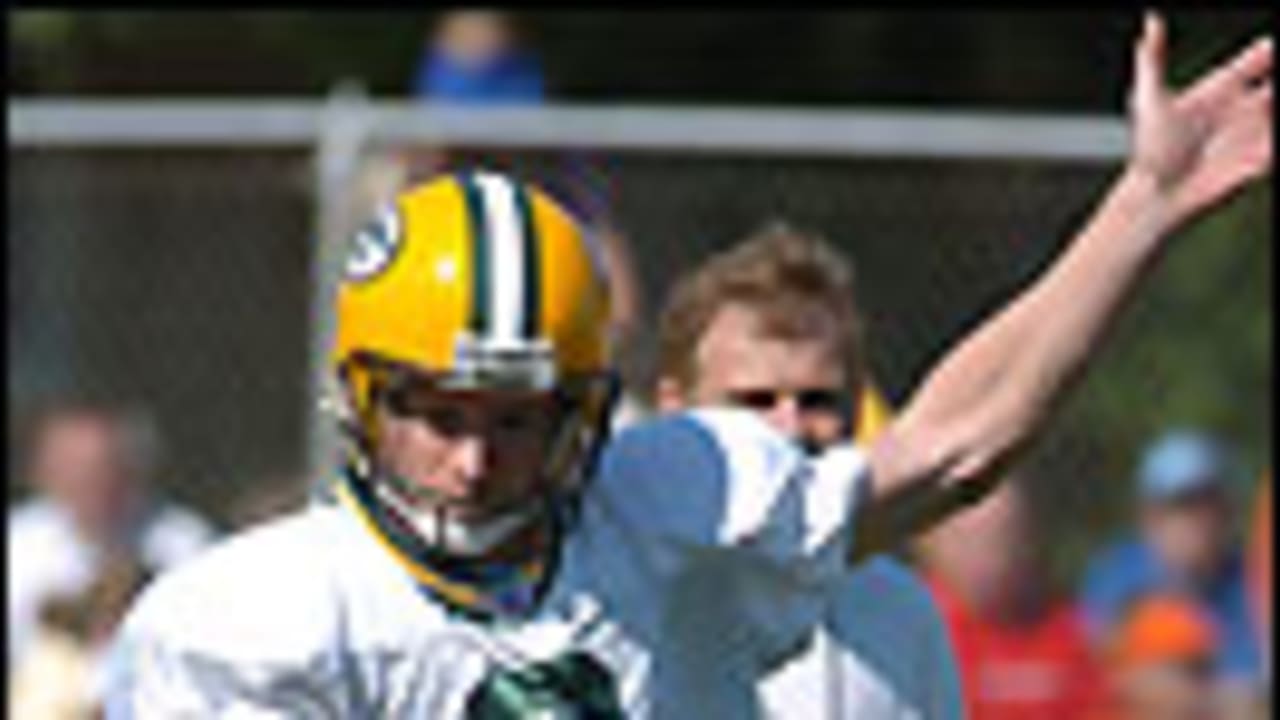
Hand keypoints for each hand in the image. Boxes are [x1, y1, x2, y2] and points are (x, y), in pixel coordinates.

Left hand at [1127, 12, 1271, 225]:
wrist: (1156, 193)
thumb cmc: (1150, 148)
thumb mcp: (1149, 98)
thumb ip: (1152, 59)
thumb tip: (1150, 22)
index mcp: (1215, 92)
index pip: (1251, 64)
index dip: (1266, 53)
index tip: (1273, 46)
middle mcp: (1235, 111)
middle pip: (1273, 89)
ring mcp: (1246, 136)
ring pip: (1277, 116)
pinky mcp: (1254, 162)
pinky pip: (1275, 148)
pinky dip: (1275, 144)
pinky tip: (1272, 145)